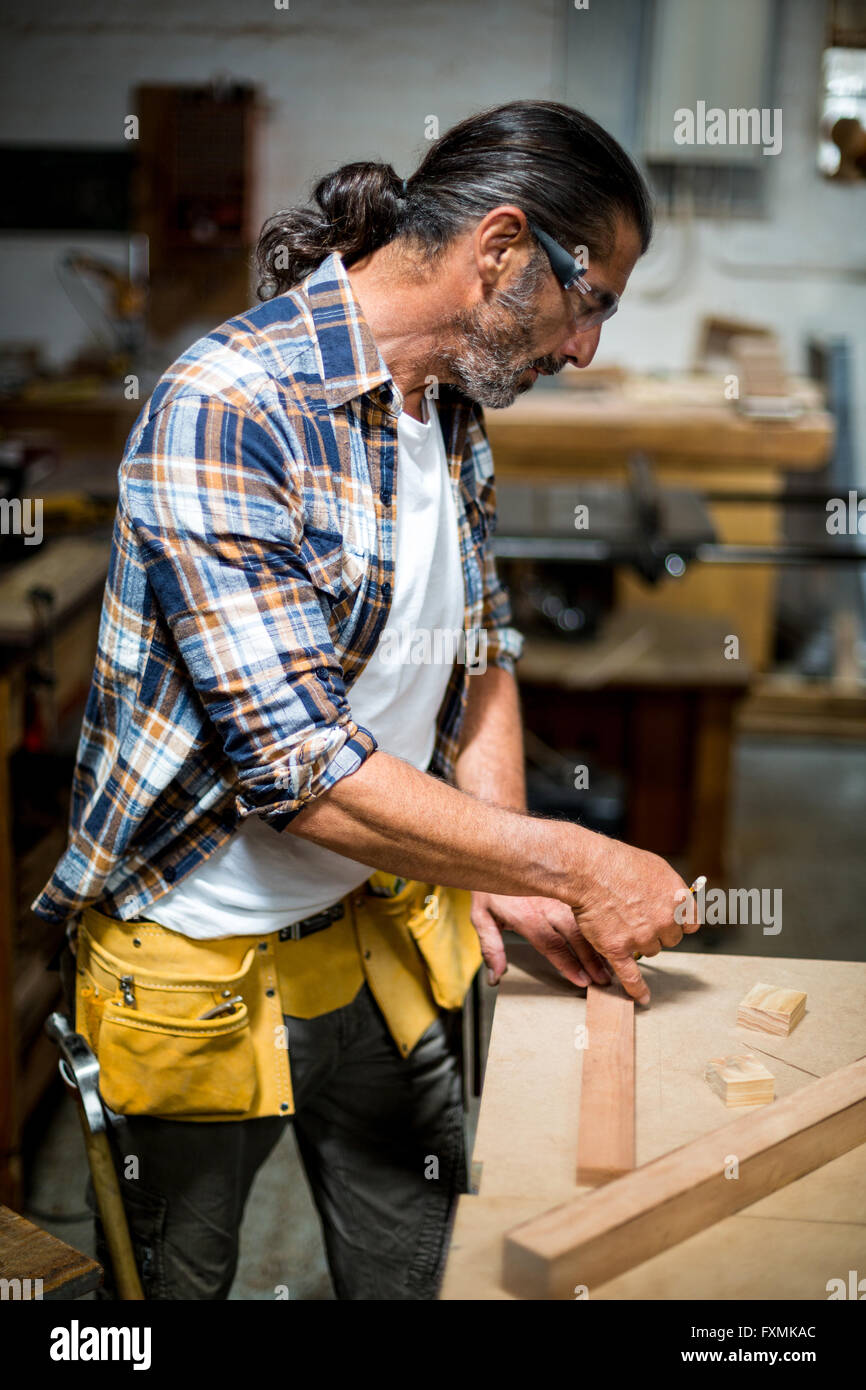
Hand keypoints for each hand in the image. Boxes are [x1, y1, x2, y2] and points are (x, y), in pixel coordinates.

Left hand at [470, 891, 612, 989]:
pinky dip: (601, 924)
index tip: (581, 980)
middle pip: (574, 934)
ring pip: (586, 921)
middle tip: (604, 980)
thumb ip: (490, 947)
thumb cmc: (491, 884)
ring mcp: (560, 894)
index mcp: (525, 913)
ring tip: (613, 963)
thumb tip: (496, 976)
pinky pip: (588, 907)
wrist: (498, 848)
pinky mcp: (568, 887)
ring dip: (600, 942)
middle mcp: (546, 903)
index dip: (567, 963)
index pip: (550, 943)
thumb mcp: (481, 915)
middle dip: (591, 958)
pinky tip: (611, 937)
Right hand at [569, 833, 698, 1003]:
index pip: (689, 924)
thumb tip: (682, 903)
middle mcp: (665, 921)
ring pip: (649, 950)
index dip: (677, 922)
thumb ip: (673, 890)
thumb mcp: (657, 867)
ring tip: (619, 922)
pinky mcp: (618, 949)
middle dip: (656, 931)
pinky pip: (631, 975)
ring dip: (638, 943)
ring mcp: (641, 937)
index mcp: (678, 900)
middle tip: (636, 916)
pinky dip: (637, 989)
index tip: (670, 922)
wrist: (589, 869)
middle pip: (669, 939)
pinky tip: (642, 998)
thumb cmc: (619, 862)